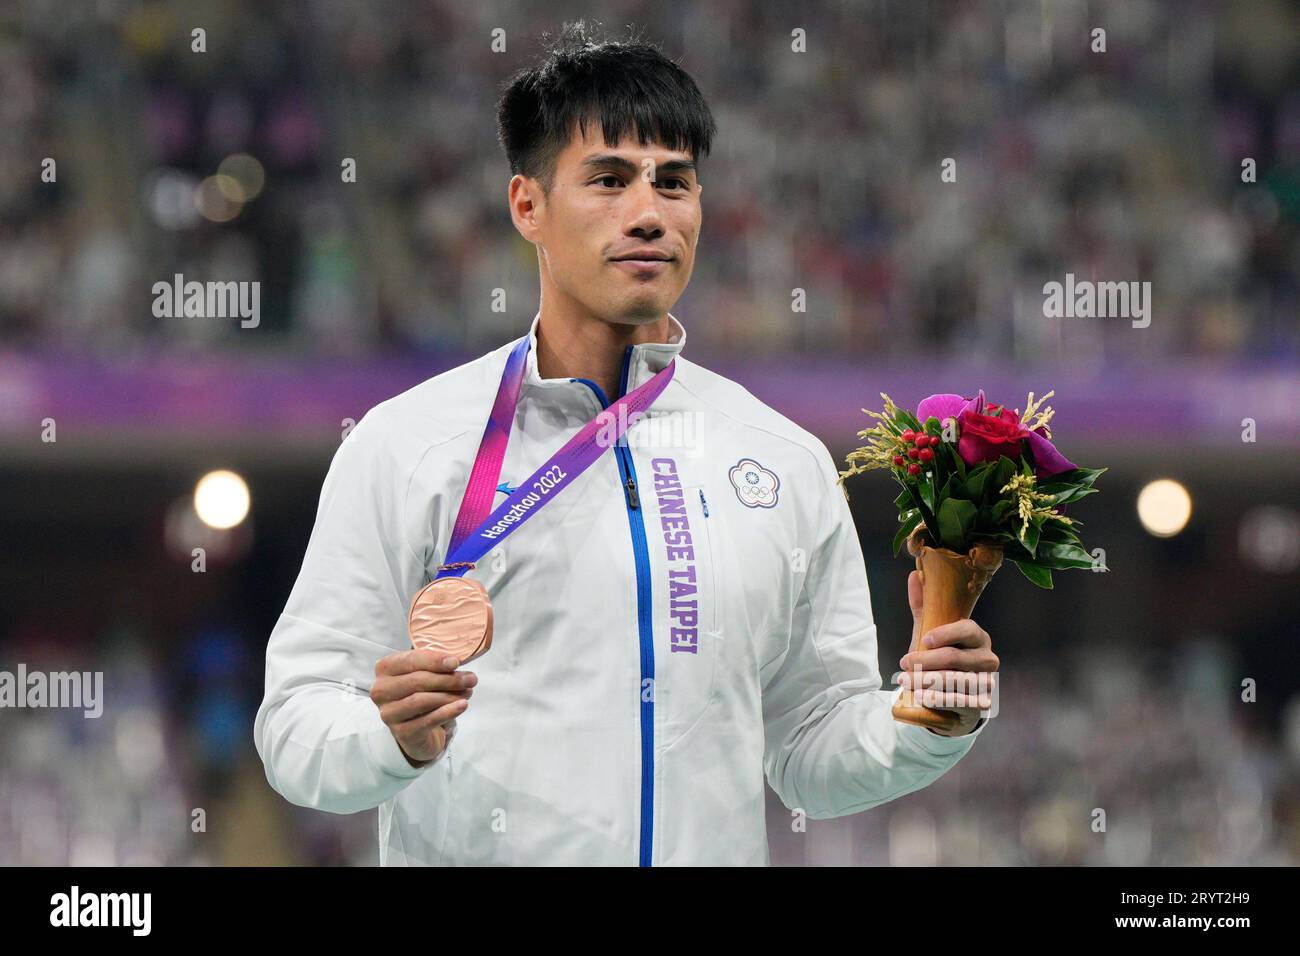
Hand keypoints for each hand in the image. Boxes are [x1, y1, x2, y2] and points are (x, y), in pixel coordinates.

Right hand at [371, 650, 476, 765]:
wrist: (418, 730)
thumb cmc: (421, 693)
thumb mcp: (425, 674)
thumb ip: (435, 665)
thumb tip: (455, 662)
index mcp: (385, 669)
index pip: (410, 660)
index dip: (435, 660)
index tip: (456, 662)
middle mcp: (381, 690)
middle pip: (417, 681)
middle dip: (448, 679)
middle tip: (471, 679)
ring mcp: (389, 713)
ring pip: (422, 700)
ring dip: (450, 695)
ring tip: (469, 691)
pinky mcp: (401, 732)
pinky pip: (427, 720)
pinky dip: (448, 712)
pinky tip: (462, 705)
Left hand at [897, 569, 997, 736]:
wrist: (953, 697)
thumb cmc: (940, 660)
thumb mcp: (930, 633)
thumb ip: (923, 607)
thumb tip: (914, 574)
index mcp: (978, 636)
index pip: (967, 629)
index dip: (947, 633)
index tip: (925, 640)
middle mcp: (988, 658)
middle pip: (957, 658)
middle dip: (926, 661)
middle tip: (903, 663)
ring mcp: (987, 682)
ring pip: (956, 680)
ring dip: (927, 681)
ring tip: (905, 680)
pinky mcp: (982, 704)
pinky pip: (960, 700)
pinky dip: (940, 698)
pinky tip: (923, 695)